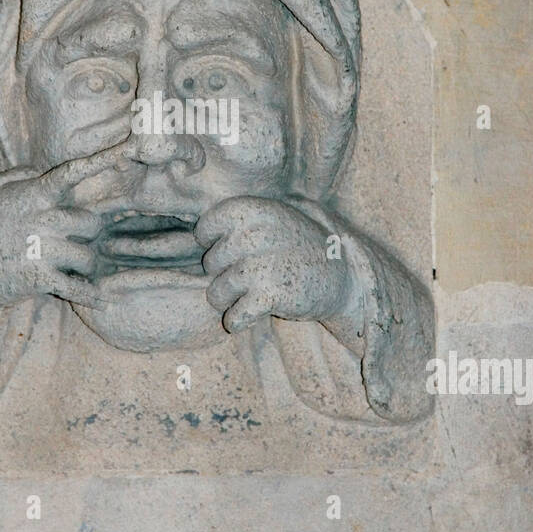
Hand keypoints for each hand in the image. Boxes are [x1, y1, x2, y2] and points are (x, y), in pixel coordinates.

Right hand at [0, 140, 140, 312]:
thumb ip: (24, 177)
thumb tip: (43, 169)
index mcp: (33, 194)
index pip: (71, 172)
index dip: (102, 160)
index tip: (129, 150)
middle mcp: (40, 218)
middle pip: (89, 222)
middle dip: (86, 232)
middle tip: (74, 238)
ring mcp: (39, 248)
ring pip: (87, 255)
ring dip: (84, 263)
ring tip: (68, 263)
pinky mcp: (37, 277)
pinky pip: (76, 287)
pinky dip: (91, 295)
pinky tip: (104, 300)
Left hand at [195, 196, 350, 333]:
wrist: (341, 276)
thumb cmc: (297, 247)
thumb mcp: (272, 219)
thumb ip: (238, 220)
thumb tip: (190, 233)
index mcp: (253, 210)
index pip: (205, 228)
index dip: (211, 244)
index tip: (230, 251)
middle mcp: (255, 234)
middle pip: (210, 264)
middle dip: (222, 276)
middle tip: (248, 277)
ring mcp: (263, 265)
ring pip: (216, 292)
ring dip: (229, 300)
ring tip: (248, 296)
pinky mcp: (271, 295)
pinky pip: (233, 316)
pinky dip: (237, 321)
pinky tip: (247, 315)